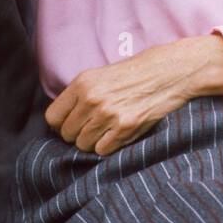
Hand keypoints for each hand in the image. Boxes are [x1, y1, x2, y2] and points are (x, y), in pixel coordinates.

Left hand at [43, 33, 222, 155]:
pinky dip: (109, 147)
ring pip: (83, 145)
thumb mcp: (101, 76)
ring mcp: (108, 114)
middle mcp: (92, 98)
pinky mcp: (125, 127)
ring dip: (94, 142)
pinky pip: (102, 150)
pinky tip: (119, 134)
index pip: (52, 117)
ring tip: (108, 130)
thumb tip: (61, 121)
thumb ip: (80, 95)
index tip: (72, 124)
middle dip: (78, 135)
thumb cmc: (135, 74)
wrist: (169, 72)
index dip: (61, 124)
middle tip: (93, 128)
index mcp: (82, 83)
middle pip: (67, 134)